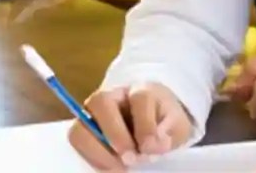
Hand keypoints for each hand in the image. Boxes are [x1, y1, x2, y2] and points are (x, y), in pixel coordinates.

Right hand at [67, 83, 193, 170]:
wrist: (153, 122)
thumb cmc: (165, 123)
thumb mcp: (177, 126)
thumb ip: (169, 134)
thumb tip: (152, 147)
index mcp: (140, 91)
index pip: (140, 99)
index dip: (146, 126)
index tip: (152, 149)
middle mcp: (112, 96)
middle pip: (100, 102)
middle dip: (115, 135)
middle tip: (131, 159)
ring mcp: (93, 114)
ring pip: (81, 125)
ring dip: (98, 151)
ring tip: (119, 168)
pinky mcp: (85, 131)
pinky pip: (78, 143)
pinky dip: (93, 159)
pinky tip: (112, 169)